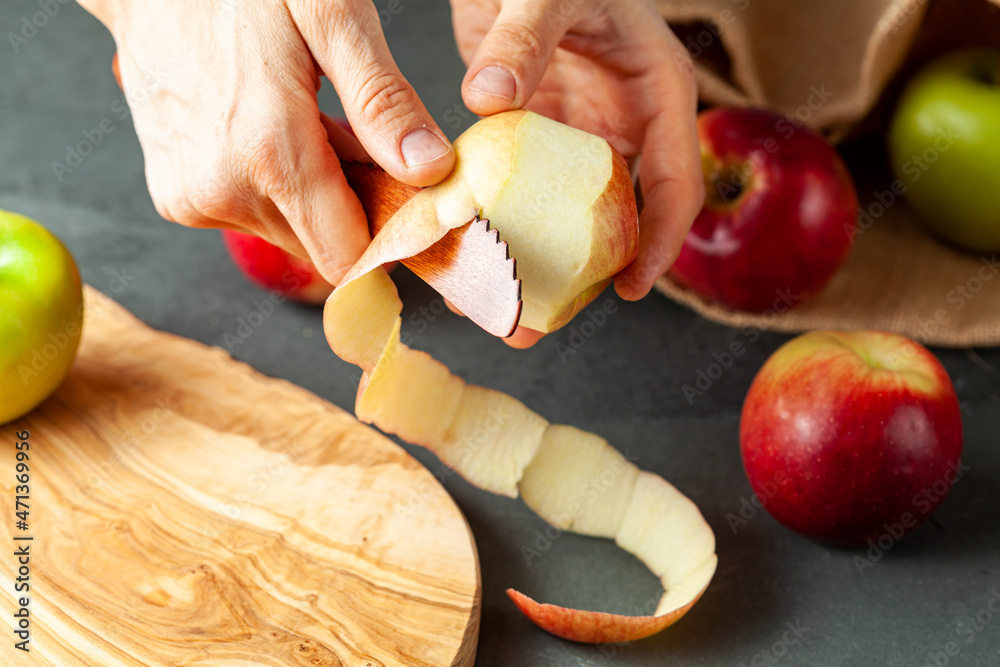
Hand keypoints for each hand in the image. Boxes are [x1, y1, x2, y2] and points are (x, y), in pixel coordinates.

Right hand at [78, 0, 455, 285]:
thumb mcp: (330, 15)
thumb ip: (381, 99)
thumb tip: (429, 170)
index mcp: (269, 153)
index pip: (349, 257)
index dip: (389, 237)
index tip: (409, 203)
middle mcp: (224, 191)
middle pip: (324, 246)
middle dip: (354, 206)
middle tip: (356, 138)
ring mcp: (194, 199)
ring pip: (291, 233)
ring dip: (316, 195)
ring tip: (306, 121)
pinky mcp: (177, 199)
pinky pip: (253, 216)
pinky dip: (277, 188)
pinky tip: (270, 131)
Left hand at [451, 0, 704, 345]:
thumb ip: (525, 40)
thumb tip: (488, 101)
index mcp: (658, 96)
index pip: (675, 183)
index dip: (659, 242)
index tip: (629, 287)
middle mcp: (624, 125)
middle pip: (616, 217)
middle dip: (581, 276)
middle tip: (539, 322)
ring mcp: (580, 134)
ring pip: (566, 215)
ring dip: (534, 261)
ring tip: (495, 309)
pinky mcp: (537, 133)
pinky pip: (523, 190)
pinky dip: (499, 222)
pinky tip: (466, 252)